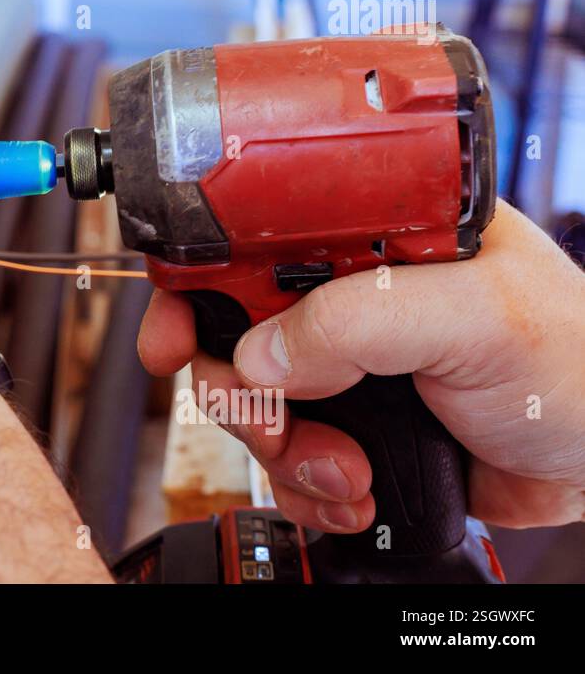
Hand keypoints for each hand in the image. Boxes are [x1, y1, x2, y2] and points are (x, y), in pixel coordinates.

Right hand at [137, 200, 584, 531]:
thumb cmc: (576, 364)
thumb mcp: (477, 316)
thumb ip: (361, 320)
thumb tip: (260, 356)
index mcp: (372, 231)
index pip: (256, 231)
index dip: (200, 270)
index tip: (174, 319)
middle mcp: (349, 290)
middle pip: (232, 322)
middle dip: (233, 382)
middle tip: (259, 414)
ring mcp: (348, 360)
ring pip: (251, 399)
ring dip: (282, 447)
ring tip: (343, 467)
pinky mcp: (353, 421)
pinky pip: (286, 455)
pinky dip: (306, 484)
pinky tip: (356, 488)